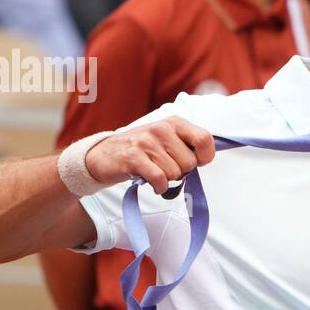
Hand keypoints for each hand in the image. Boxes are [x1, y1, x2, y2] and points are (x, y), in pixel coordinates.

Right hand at [85, 116, 215, 195]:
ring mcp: (147, 142)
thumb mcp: (166, 139)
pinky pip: (160, 179)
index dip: (205, 157)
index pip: (205, 139)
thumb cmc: (141, 150)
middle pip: (190, 163)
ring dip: (167, 179)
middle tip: (165, 168)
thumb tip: (207, 158)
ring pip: (175, 173)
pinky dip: (159, 187)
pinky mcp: (134, 158)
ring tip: (154, 172)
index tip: (196, 163)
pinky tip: (153, 184)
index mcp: (174, 122)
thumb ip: (187, 145)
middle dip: (181, 171)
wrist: (103, 155)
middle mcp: (161, 129)